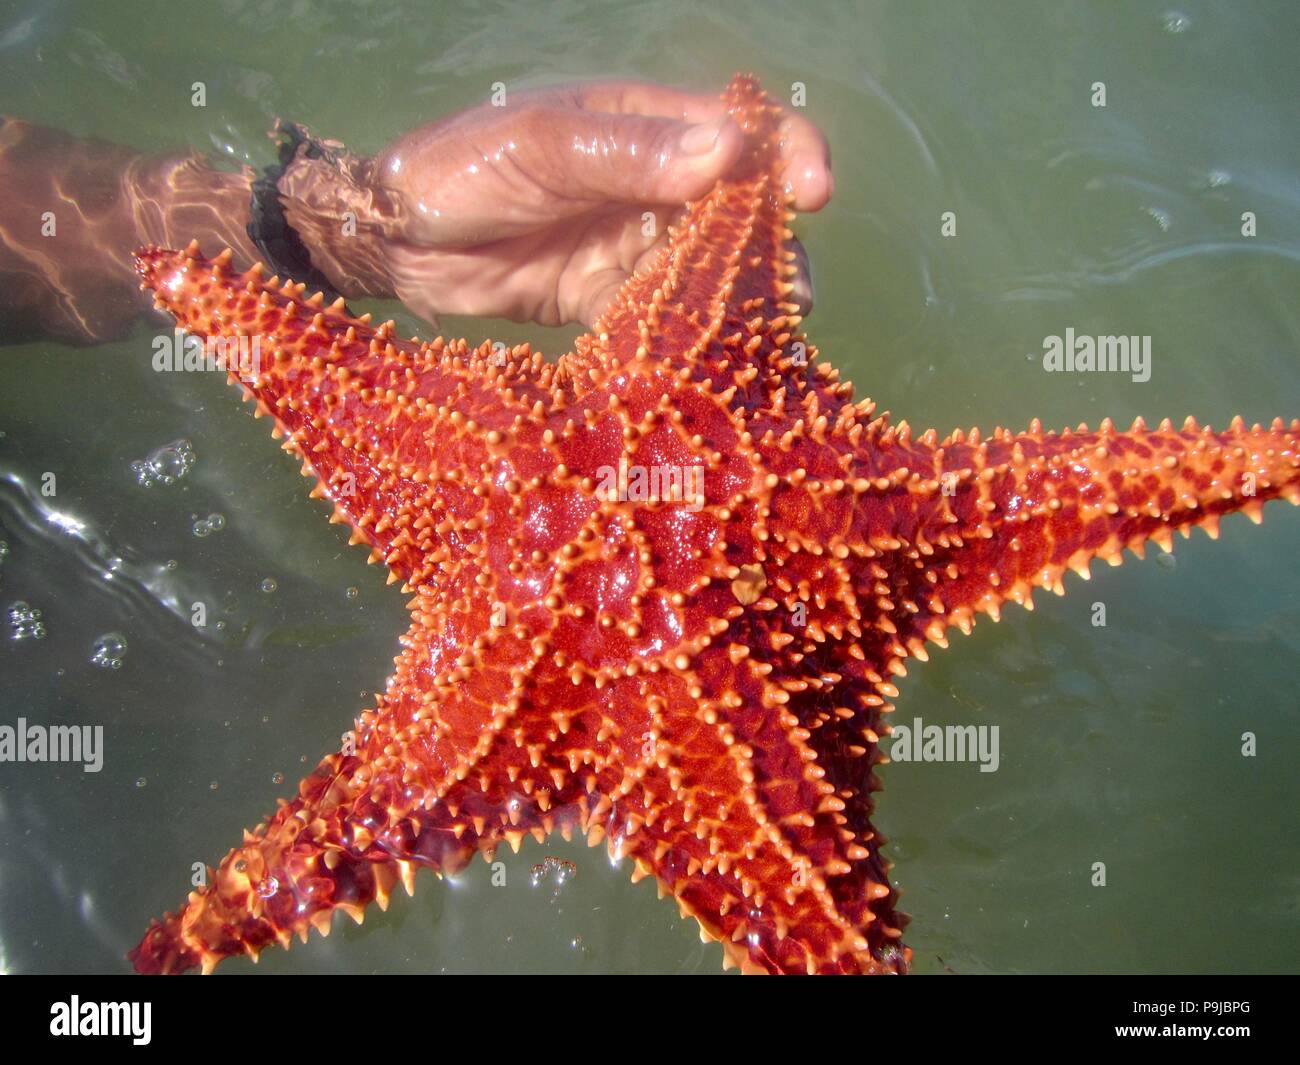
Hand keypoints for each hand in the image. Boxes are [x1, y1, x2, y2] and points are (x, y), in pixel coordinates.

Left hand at [285, 81, 830, 328]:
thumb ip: (629, 152)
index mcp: (645, 126)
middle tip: (791, 298)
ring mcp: (630, 245)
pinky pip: (656, 321)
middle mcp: (650, 186)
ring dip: (733, 306)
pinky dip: (677, 342)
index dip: (787, 156)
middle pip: (738, 215)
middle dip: (772, 253)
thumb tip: (732, 153)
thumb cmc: (462, 167)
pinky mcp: (605, 301)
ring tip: (756, 343)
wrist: (394, 241)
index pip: (740, 131)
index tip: (812, 196)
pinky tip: (696, 369)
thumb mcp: (542, 147)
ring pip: (705, 274)